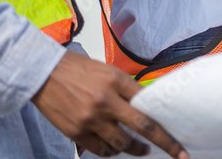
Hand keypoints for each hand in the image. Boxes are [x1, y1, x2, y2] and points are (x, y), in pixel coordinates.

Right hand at [31, 51, 188, 158]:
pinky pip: (101, 150)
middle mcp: (106, 101)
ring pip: (122, 144)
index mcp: (116, 81)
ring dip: (134, 149)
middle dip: (163, 143)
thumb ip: (126, 88)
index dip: (165, 124)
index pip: (148, 105)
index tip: (178, 139)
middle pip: (142, 127)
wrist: (44, 73)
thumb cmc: (78, 70)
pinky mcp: (76, 132)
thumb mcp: (107, 70)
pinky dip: (111, 152)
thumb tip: (145, 105)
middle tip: (177, 154)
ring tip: (140, 149)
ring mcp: (90, 119)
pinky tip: (114, 148)